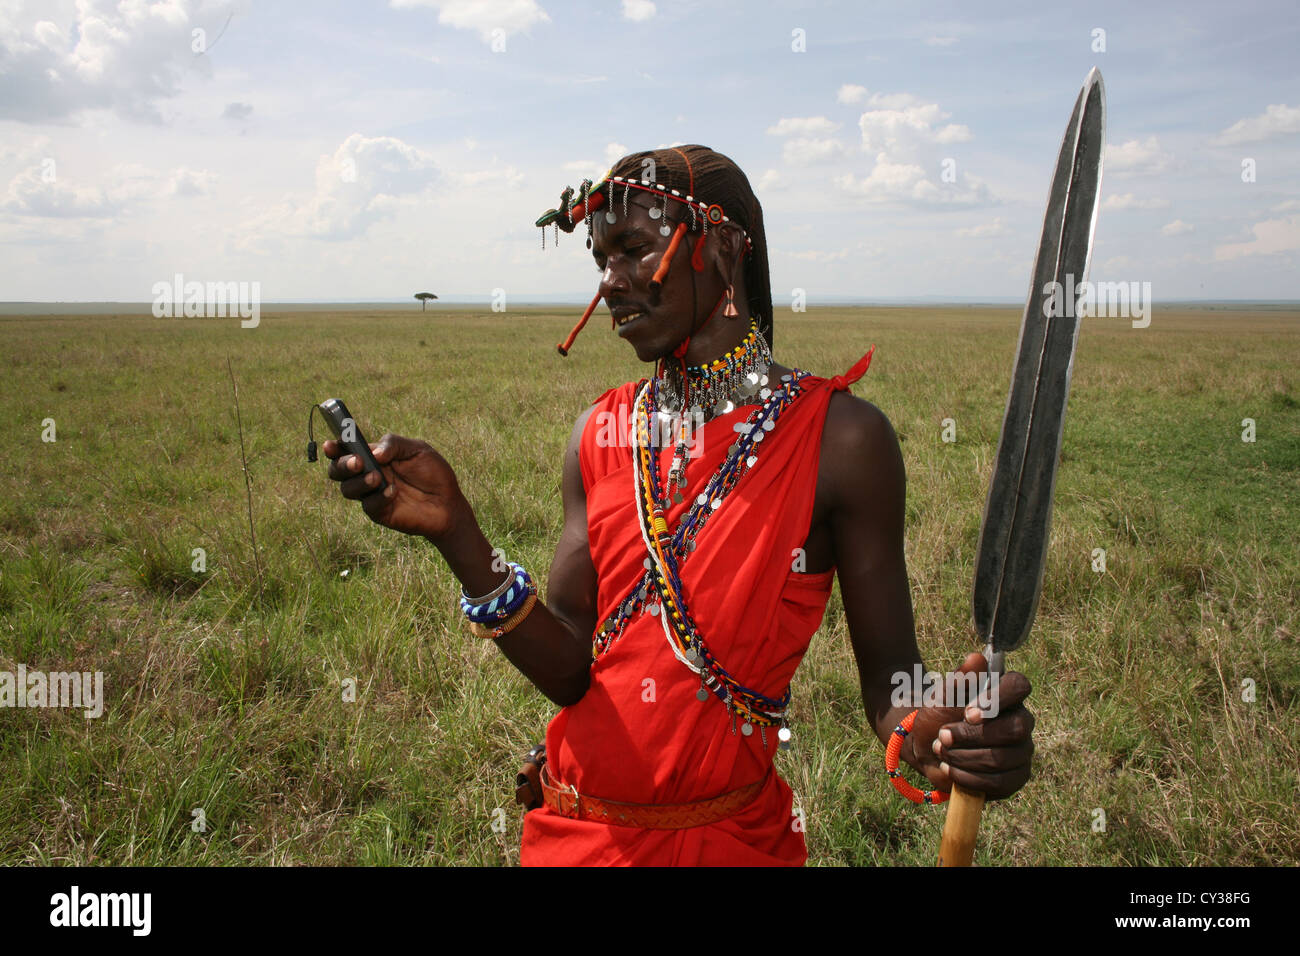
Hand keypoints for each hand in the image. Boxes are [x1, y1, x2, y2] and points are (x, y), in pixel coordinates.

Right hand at [323, 432, 467, 540]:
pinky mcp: (379, 512)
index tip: (331, 445)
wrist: (449, 502)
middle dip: (342, 465)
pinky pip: (368, 505)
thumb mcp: (417, 449)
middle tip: (358, 462)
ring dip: (358, 482)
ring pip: (347, 489)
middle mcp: (367, 474)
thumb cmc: (433, 473)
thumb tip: (373, 453)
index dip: (334, 447)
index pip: (346, 450)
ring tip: (377, 477)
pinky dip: (378, 497)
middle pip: (337, 470)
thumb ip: (394, 444)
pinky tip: (393, 492)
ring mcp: (371, 494)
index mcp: (373, 456)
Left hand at [906, 652, 1034, 800]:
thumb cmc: (938, 715)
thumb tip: (977, 658)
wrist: (925, 745)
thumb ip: (960, 680)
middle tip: (943, 735)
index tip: (968, 712)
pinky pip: (1000, 782)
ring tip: (941, 750)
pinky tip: (951, 768)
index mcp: (1006, 694)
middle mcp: (1020, 720)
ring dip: (965, 756)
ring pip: (1004, 758)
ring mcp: (1021, 751)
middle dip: (974, 736)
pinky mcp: (1014, 777)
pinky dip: (970, 777)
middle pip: (1016, 728)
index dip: (997, 700)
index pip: (1020, 686)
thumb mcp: (942, 696)